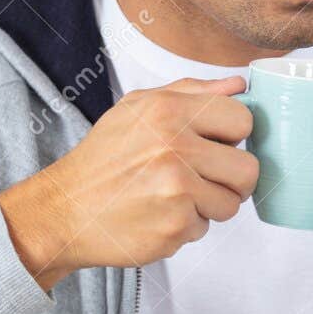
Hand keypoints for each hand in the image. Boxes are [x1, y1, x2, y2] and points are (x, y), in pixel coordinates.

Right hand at [0, 77, 257, 289]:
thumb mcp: (138, 108)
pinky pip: (205, 228)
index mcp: (170, 111)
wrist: (64, 210)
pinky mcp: (175, 227)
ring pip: (231, 203)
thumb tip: (238, 85)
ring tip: (176, 197)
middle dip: (233, 179)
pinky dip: (185, 226)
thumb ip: (191, 92)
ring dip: (210, 205)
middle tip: (207, 179)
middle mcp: (175, 147)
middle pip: (248, 169)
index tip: (217, 144)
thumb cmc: (103, 159)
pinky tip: (158, 215)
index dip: (233, 135)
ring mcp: (177, 190)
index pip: (243, 120)